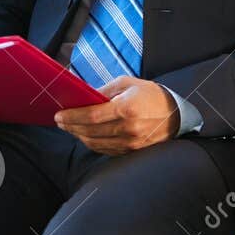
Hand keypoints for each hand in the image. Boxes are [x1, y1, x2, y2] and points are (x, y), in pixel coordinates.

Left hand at [55, 76, 178, 154]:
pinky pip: (105, 149)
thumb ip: (104, 91)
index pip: (91, 115)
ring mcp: (130, 142)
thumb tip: (83, 98)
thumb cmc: (151, 95)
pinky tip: (85, 135)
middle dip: (71, 126)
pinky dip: (92, 143)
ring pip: (95, 143)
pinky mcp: (132, 151)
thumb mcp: (128, 84)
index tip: (59, 115)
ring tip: (70, 128)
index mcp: (126, 108)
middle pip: (90, 131)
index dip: (72, 116)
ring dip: (79, 136)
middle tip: (60, 121)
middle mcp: (128, 128)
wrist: (175, 115)